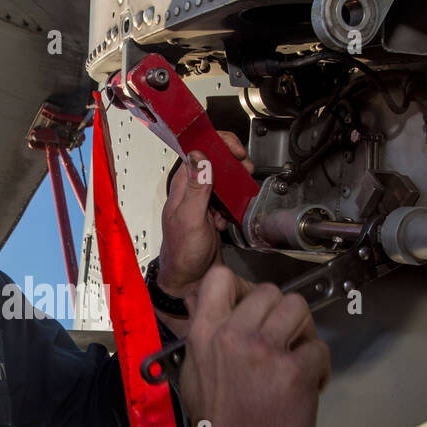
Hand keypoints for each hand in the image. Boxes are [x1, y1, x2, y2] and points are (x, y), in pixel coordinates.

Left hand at [156, 131, 253, 298]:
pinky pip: (226, 200)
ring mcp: (201, 203)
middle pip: (213, 162)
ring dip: (234, 184)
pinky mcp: (211, 215)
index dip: (218, 144)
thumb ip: (196, 188)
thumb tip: (199, 158)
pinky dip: (233, 205)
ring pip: (221, 181)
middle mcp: (190, 191)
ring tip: (242, 191)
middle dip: (232, 162)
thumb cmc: (182, 254)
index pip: (197, 151)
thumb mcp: (190, 219)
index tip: (236, 151)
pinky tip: (229, 217)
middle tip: (246, 168)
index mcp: (181, 187)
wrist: (189, 282)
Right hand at [177, 264, 330, 426]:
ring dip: (302, 333)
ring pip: (299, 308)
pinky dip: (319, 368)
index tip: (251, 309)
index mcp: (204, 334)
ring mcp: (265, 352)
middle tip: (281, 343)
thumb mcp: (195, 371)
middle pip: (271, 291)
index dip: (243, 288)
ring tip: (296, 360)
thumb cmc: (212, 426)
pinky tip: (307, 388)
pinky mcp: (294, 373)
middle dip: (280, 316)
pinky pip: (319, 349)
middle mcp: (234, 335)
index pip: (221, 277)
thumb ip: (207, 337)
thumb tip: (213, 308)